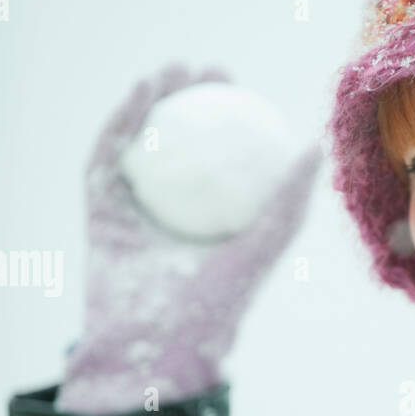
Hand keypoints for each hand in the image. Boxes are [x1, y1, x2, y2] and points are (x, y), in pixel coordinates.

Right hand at [56, 62, 321, 415]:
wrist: (156, 345)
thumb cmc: (215, 306)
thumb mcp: (261, 247)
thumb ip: (287, 203)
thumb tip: (315, 147)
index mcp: (210, 224)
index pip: (222, 162)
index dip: (233, 122)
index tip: (245, 90)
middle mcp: (171, 214)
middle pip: (181, 146)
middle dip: (193, 100)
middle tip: (212, 72)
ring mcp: (132, 212)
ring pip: (141, 143)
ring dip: (154, 100)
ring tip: (174, 70)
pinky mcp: (99, 212)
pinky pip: (110, 157)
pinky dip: (124, 122)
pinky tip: (143, 92)